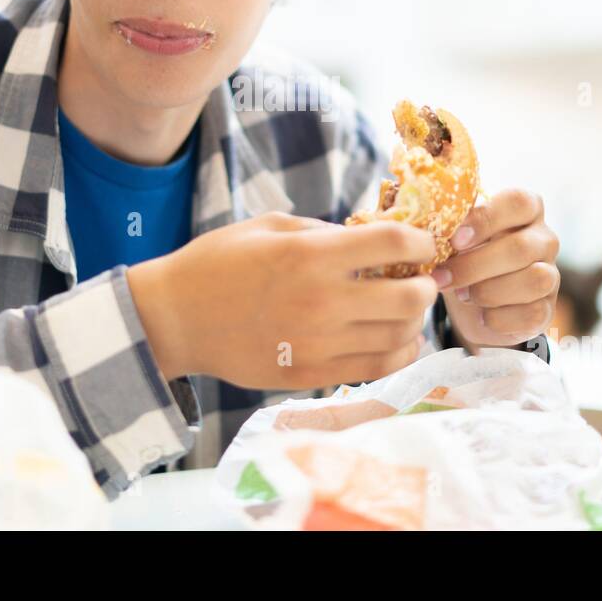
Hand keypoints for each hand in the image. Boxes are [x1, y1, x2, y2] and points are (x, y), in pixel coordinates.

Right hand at [128, 211, 439, 389]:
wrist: (176, 318)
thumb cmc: (218, 263)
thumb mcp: (269, 226)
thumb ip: (323, 230)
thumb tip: (370, 236)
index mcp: (310, 255)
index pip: (394, 244)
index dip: (422, 242)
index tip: (423, 244)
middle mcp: (321, 301)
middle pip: (410, 297)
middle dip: (425, 286)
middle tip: (420, 280)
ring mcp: (318, 343)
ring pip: (399, 337)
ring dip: (414, 321)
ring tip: (407, 310)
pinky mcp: (310, 374)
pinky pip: (376, 368)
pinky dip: (398, 353)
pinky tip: (395, 340)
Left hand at [432, 189, 559, 349]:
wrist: (473, 303)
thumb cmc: (465, 256)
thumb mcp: (457, 237)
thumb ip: (453, 227)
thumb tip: (431, 228)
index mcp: (525, 210)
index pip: (518, 202)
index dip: (486, 220)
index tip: (455, 240)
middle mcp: (545, 239)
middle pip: (521, 248)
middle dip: (475, 266)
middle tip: (442, 277)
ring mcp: (551, 274)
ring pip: (534, 281)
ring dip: (489, 292)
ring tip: (463, 295)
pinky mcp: (547, 309)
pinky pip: (533, 314)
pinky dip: (501, 318)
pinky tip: (482, 316)